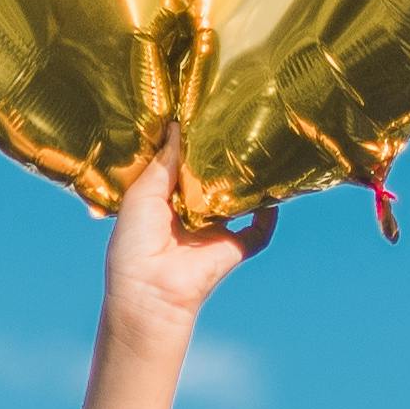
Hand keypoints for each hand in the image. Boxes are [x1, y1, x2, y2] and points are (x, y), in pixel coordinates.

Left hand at [99, 138, 275, 353]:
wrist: (150, 292)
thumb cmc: (135, 243)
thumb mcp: (142, 193)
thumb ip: (164, 161)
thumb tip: (177, 125)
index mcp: (163, 202)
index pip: (182, 167)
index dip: (189, 147)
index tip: (200, 116)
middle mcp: (190, 214)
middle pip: (212, 181)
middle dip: (220, 159)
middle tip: (233, 124)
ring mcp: (213, 231)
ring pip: (237, 200)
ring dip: (247, 181)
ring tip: (258, 148)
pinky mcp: (233, 248)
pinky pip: (258, 232)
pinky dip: (268, 216)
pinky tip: (274, 194)